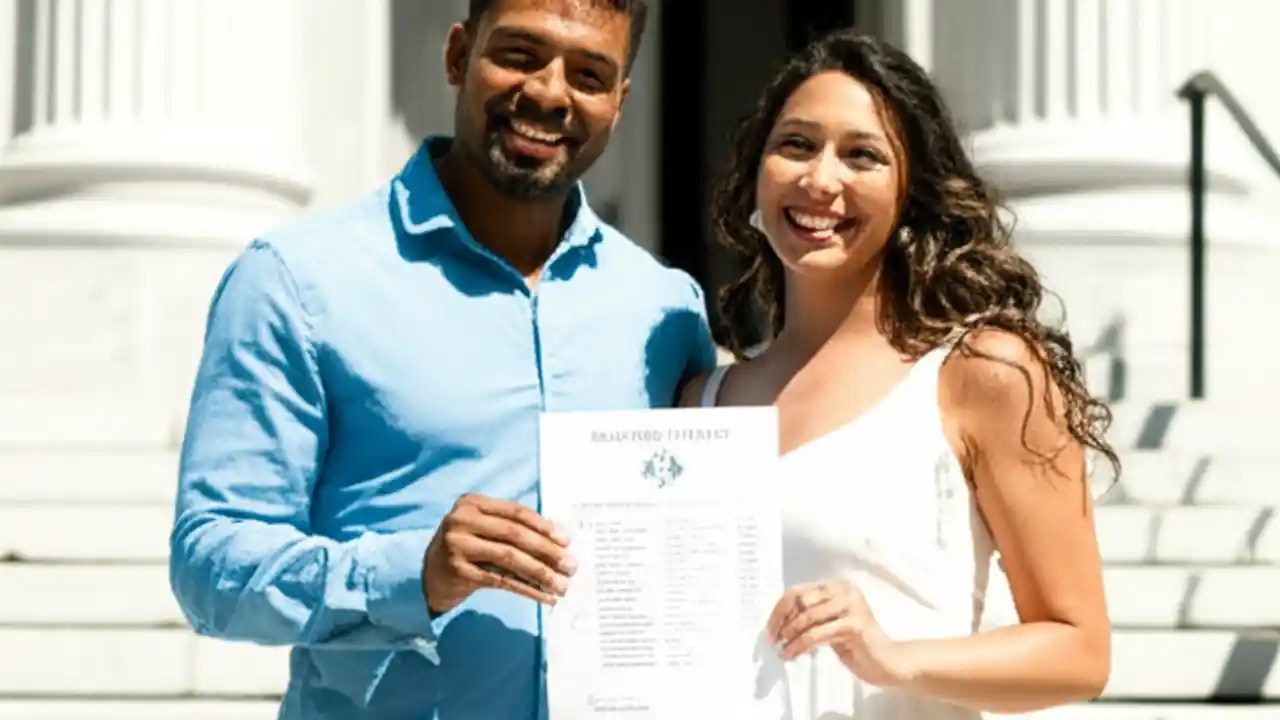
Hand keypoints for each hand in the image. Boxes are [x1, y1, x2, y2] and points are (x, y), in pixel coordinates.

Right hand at [423, 493, 576, 614]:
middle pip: (515, 534)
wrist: (429, 575)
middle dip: (547, 551)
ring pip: (509, 558)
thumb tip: (559, 540)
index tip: (566, 541)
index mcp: (472, 502)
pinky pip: (500, 580)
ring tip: (561, 585)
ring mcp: (457, 545)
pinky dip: (526, 589)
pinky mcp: (458, 571)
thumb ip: (513, 528)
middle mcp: (461, 520)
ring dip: (540, 573)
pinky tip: (543, 597)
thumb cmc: (466, 547)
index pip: (516, 511)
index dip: (544, 526)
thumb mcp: (484, 529)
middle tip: (570, 566)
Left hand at [766, 580, 913, 688]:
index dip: (780, 610)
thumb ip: (810, 617)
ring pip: (808, 618)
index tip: (770, 629)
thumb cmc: (855, 643)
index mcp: (836, 586)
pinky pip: (818, 634)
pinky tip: (793, 654)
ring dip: (790, 636)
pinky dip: (800, 645)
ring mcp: (851, 605)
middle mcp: (844, 590)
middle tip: (774, 639)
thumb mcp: (829, 624)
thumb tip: (778, 622)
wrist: (886, 661)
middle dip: (782, 621)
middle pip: (800, 599)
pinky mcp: (854, 624)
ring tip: (783, 650)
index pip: (798, 591)